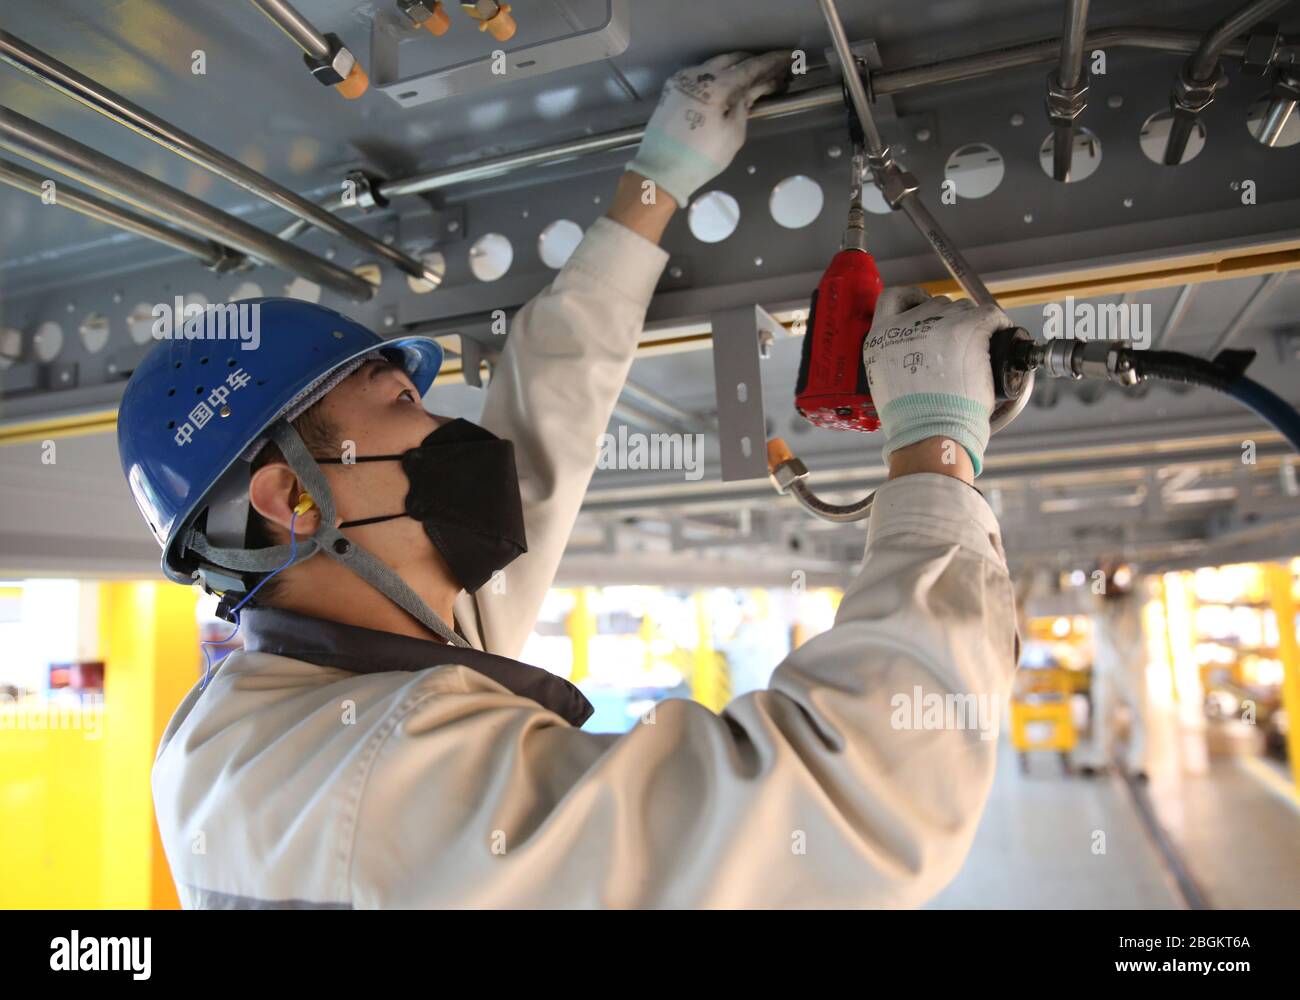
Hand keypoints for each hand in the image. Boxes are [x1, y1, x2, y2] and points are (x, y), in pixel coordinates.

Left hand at [627, 51, 790, 208]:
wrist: (660, 171)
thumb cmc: (701, 158)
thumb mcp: (733, 134)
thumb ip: (744, 106)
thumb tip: (747, 93)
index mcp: (714, 85)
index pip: (750, 67)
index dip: (771, 62)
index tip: (787, 58)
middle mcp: (696, 75)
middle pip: (732, 60)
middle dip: (754, 64)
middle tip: (772, 70)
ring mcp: (682, 80)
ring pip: (715, 65)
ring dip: (736, 69)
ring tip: (754, 78)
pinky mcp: (673, 90)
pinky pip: (701, 76)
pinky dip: (718, 77)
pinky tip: (729, 85)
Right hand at [862, 287, 1010, 476]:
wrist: (932, 433)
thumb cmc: (913, 420)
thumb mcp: (884, 383)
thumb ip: (893, 358)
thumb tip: (915, 349)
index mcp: (880, 336)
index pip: (893, 297)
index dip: (912, 298)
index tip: (924, 306)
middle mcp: (906, 324)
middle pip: (935, 304)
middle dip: (948, 320)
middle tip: (957, 347)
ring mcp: (937, 323)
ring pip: (963, 309)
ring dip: (971, 325)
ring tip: (974, 354)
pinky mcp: (966, 328)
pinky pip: (990, 314)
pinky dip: (996, 324)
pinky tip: (996, 338)